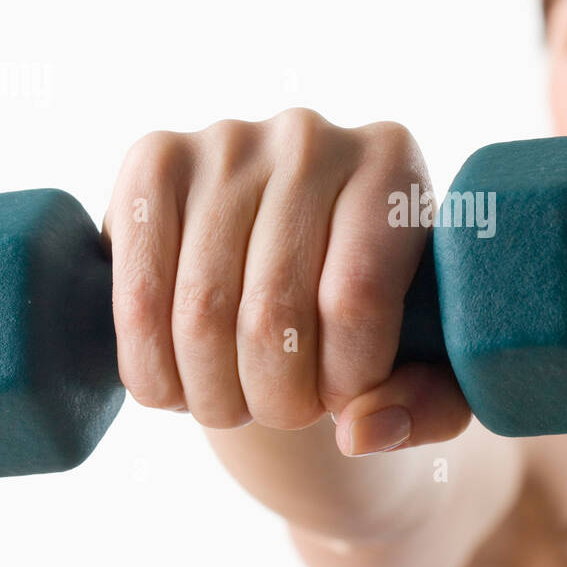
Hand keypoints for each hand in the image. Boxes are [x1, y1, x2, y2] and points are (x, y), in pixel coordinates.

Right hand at [103, 108, 471, 454]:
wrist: (285, 262)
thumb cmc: (372, 315)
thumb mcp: (429, 364)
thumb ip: (428, 406)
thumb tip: (359, 429)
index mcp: (392, 165)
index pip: (355, 299)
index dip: (342, 380)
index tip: (343, 401)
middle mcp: (310, 136)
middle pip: (272, 312)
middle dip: (276, 399)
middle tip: (286, 413)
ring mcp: (224, 142)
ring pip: (200, 312)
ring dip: (214, 395)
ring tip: (236, 405)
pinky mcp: (152, 163)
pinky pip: (137, 296)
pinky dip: (152, 369)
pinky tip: (179, 386)